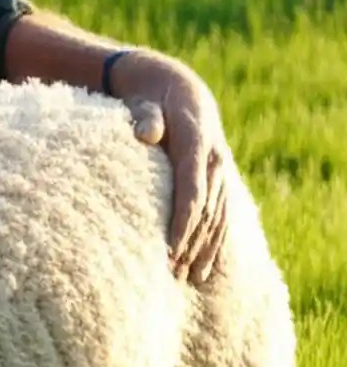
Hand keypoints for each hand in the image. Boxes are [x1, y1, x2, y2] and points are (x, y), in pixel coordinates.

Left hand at [108, 50, 231, 284]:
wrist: (179, 87)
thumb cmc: (151, 97)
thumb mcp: (145, 101)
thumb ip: (146, 117)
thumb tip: (146, 133)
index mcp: (197, 142)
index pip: (192, 190)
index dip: (183, 221)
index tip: (171, 249)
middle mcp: (214, 159)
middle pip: (207, 210)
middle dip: (193, 244)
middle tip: (176, 275)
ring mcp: (220, 170)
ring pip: (218, 216)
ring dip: (206, 249)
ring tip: (193, 279)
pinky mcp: (218, 179)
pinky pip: (221, 215)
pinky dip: (216, 241)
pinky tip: (207, 266)